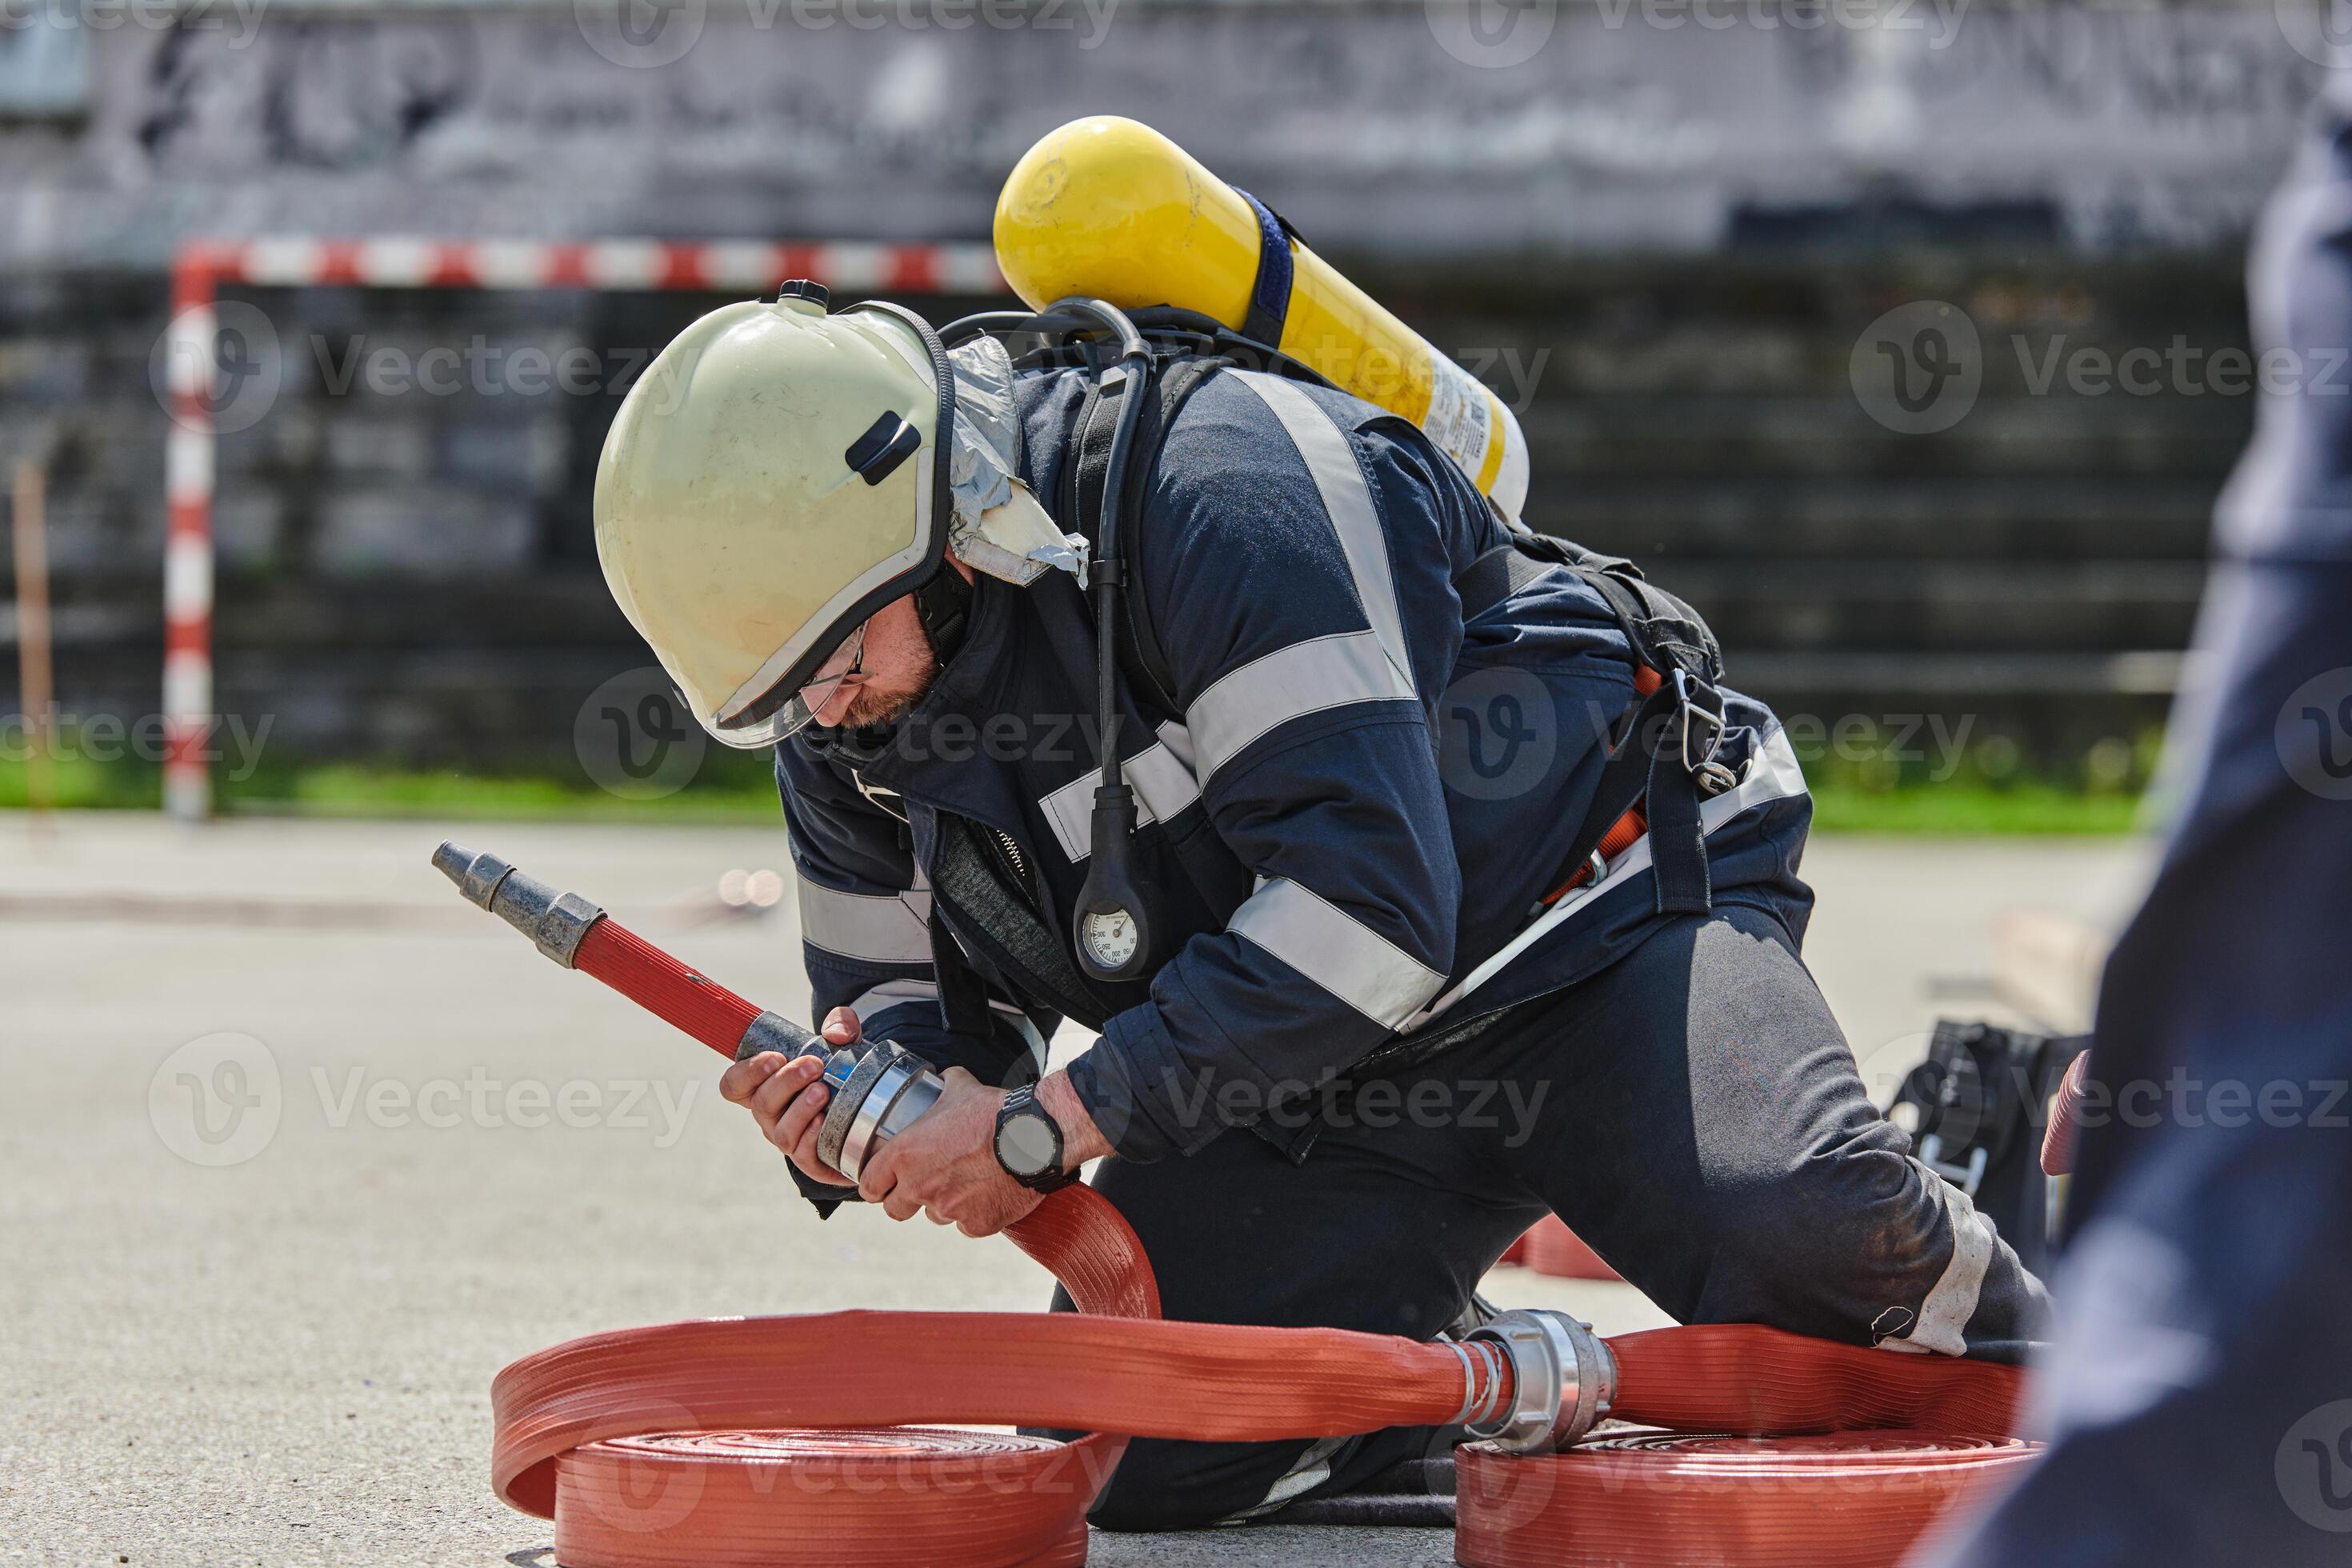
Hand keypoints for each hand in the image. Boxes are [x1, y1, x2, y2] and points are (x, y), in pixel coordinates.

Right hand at [719, 1005, 861, 1188]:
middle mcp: (771, 1116)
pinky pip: (804, 1154)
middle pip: (761, 1104)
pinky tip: (824, 1120)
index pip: (733, 1084)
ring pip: (782, 1131)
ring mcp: (789, 1139)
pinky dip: (812, 1137)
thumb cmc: (843, 1073)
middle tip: (814, 1065)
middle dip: (785, 1082)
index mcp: (766, 1087)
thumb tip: (835, 1034)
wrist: (870, 1117)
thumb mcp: (844, 1041)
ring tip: (823, 1091)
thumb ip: (841, 1025)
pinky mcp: (811, 1160)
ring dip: (800, 1109)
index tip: (776, 1057)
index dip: (746, 1072)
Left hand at [856, 1067, 1043, 1237]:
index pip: (870, 1184)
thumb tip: (941, 1079)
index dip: (875, 1184)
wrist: (1033, 1137)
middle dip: (904, 1201)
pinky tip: (989, 1193)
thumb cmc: (993, 1111)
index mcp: (905, 1154)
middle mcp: (919, 1186)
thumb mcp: (959, 1087)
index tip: (883, 1183)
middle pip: (895, 1210)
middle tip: (921, 1187)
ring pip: (935, 1216)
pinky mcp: (975, 1224)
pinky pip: (967, 1224)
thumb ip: (941, 1087)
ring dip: (944, 1204)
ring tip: (966, 1183)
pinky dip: (975, 1213)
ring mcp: (947, 1209)